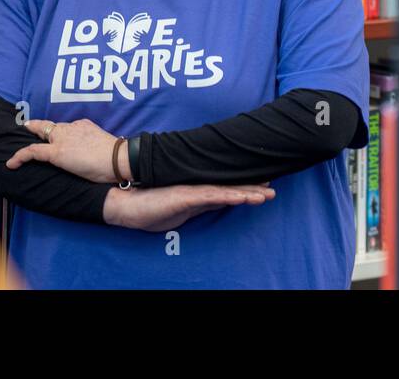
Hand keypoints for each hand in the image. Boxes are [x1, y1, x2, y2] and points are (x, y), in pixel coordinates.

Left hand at [6, 119, 128, 182]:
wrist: (119, 159)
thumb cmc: (117, 158)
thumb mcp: (102, 146)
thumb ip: (92, 146)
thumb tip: (90, 157)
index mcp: (83, 126)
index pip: (65, 127)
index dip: (55, 130)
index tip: (50, 133)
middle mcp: (71, 128)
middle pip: (50, 127)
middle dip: (37, 128)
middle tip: (27, 127)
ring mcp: (63, 139)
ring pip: (40, 136)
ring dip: (29, 143)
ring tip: (17, 152)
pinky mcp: (57, 152)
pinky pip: (33, 152)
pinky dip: (20, 156)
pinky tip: (11, 163)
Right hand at [102, 182, 275, 231]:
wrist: (126, 205)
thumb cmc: (150, 208)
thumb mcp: (180, 210)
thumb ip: (197, 206)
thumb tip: (215, 203)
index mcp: (197, 195)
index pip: (227, 192)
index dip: (245, 190)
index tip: (264, 188)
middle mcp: (198, 190)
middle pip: (230, 189)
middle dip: (252, 189)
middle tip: (272, 188)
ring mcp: (192, 191)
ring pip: (225, 191)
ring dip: (247, 193)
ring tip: (266, 193)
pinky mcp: (184, 196)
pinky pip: (210, 196)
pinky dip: (228, 196)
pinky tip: (242, 197)